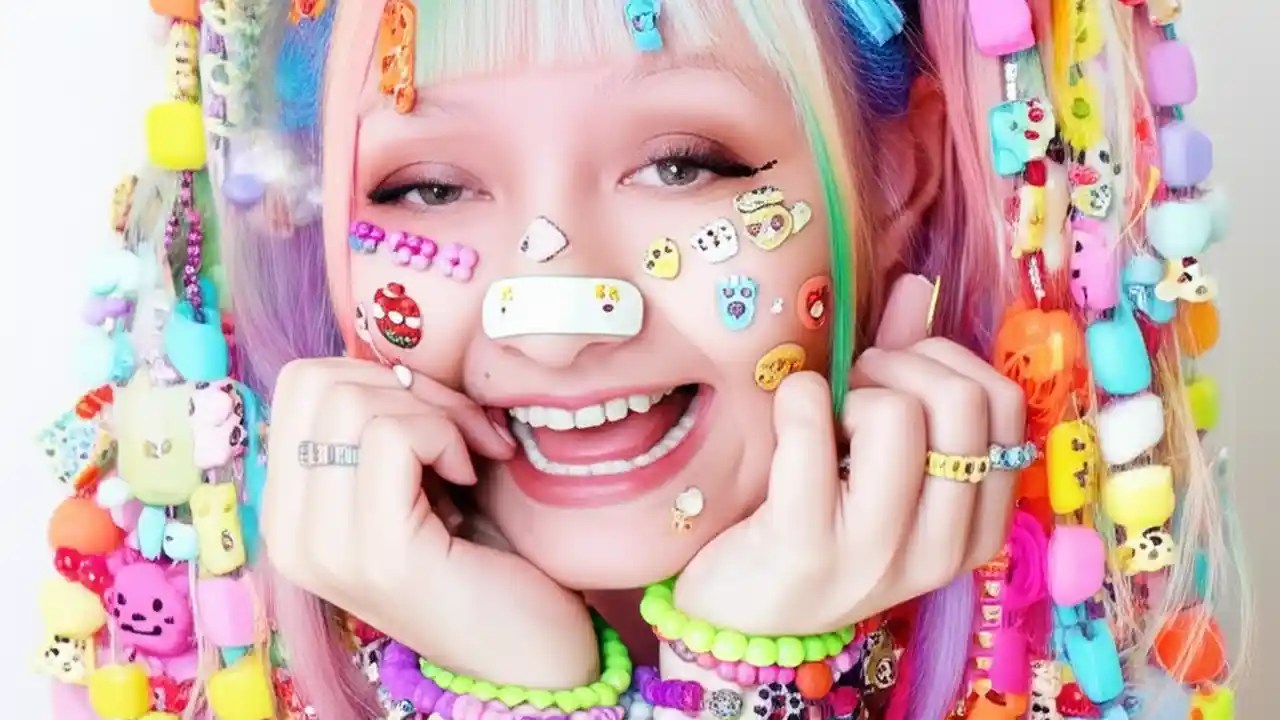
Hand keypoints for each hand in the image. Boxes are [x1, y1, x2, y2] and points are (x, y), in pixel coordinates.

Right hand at [263, 358, 597, 687]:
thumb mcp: (417, 481)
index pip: (299, 385)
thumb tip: (389, 358)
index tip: (437, 415)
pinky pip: (393, 435)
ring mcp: (325, 548)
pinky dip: (445, 435)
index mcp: (291, 512)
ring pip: (351, 402)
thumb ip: (382, 429)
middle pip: (315, 382)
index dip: (376, 375)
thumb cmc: (484, 558)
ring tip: (470, 455)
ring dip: (433, 410)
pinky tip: (471, 474)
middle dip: (406, 386)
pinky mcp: (377, 553)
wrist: (533, 651)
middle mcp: (289, 534)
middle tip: (462, 431)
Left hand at [674, 276, 1025, 635]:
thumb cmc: (816, 520)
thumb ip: (903, 374)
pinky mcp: (808, 547)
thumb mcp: (876, 458)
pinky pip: (814, 426)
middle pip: (962, 401)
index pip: (1006, 407)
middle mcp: (942, 547)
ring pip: (897, 413)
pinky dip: (796, 400)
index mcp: (974, 524)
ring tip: (823, 421)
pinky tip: (786, 421)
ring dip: (849, 389)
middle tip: (854, 391)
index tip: (898, 383)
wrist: (740, 613)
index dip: (947, 367)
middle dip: (900, 366)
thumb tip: (917, 286)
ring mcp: (878, 553)